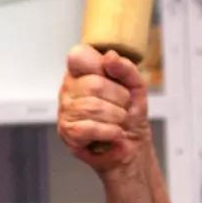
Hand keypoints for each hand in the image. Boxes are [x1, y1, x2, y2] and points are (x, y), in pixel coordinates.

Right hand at [57, 44, 150, 172]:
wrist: (133, 147)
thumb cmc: (130, 115)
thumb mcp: (136, 87)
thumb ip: (126, 68)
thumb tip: (110, 57)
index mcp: (82, 72)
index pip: (78, 56)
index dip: (98, 64)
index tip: (113, 77)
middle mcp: (69, 89)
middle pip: (93, 84)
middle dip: (119, 99)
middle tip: (123, 107)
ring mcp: (65, 111)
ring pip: (92, 107)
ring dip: (117, 118)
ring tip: (120, 123)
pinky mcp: (68, 133)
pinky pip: (89, 128)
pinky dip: (110, 132)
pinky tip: (115, 134)